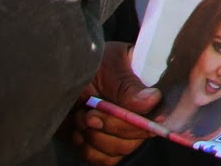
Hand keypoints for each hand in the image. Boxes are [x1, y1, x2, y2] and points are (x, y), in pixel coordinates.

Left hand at [62, 43, 158, 165]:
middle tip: (90, 113)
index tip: (124, 114)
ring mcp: (124, 130)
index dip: (146, 118)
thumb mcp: (108, 66)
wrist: (58, 80)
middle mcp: (142, 112)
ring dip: (97, 136)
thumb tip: (153, 100)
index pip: (162, 110)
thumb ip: (128, 85)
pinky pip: (105, 159)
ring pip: (122, 148)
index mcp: (151, 89)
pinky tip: (80, 131)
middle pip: (141, 134)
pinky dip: (89, 149)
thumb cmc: (90, 64)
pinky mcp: (105, 145)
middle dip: (112, 126)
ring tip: (82, 116)